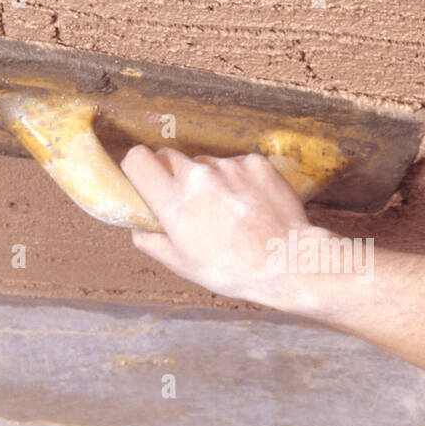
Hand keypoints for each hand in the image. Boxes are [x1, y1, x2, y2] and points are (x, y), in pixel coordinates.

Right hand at [120, 144, 334, 306]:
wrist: (287, 261)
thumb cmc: (233, 269)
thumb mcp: (182, 265)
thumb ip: (151, 241)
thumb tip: (138, 227)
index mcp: (174, 201)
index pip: (137, 159)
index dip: (137, 168)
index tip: (144, 179)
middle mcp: (199, 177)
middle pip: (169, 156)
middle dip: (171, 174)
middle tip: (187, 200)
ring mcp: (229, 167)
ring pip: (205, 162)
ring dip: (208, 179)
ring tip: (228, 210)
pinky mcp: (255, 163)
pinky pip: (236, 164)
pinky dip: (238, 179)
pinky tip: (249, 204)